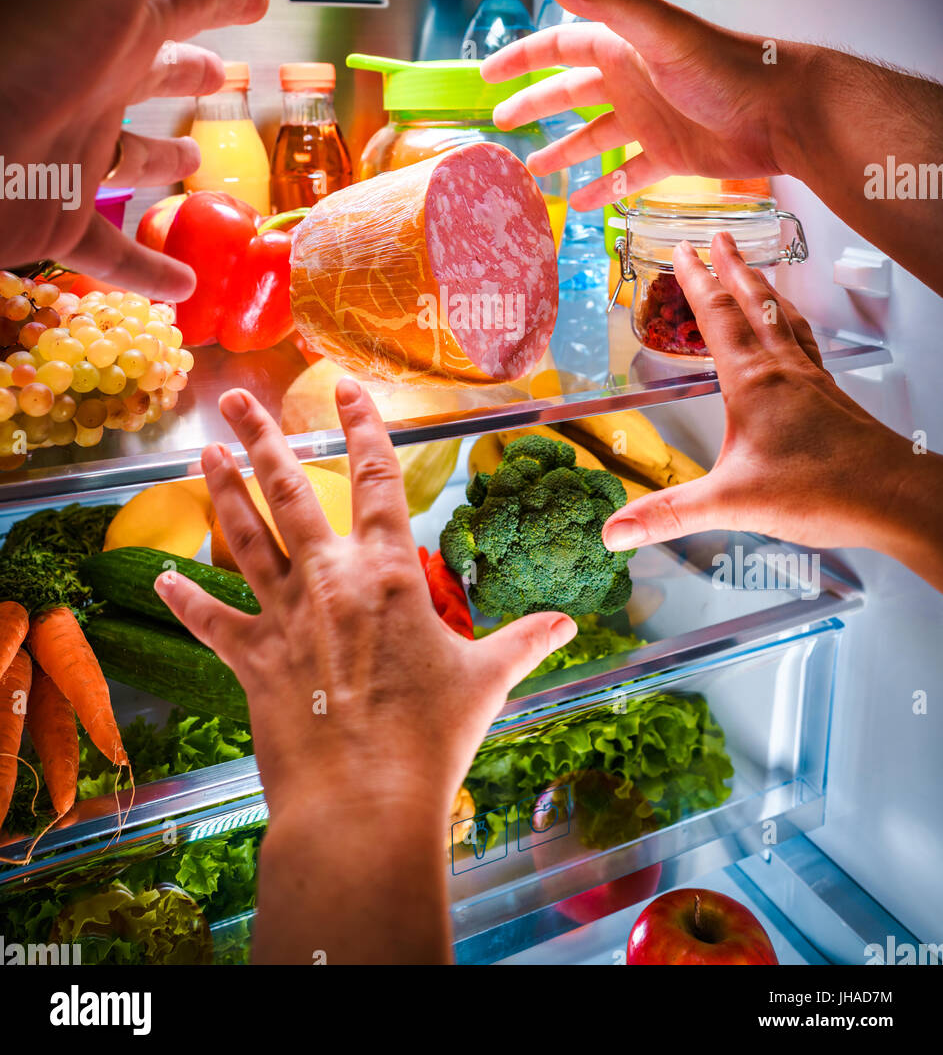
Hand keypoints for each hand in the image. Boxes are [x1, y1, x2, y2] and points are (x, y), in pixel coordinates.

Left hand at [0, 0, 349, 298]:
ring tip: (203, 173)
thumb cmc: (14, 28)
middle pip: (156, 66)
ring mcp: (69, 146)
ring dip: (166, 166)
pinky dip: (148, 269)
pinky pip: (110, 251)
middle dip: (195, 66)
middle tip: (233, 73)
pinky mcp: (48, 218)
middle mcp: (92, 68)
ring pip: (131, 158)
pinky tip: (186, 289)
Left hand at [154, 382, 574, 962]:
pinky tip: (163, 578)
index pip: (377, 479)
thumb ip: (523, 642)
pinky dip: (187, 599)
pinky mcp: (252, 660)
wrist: (364, 801)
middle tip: (233, 399)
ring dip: (222, 492)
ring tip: (203, 453)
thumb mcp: (486, 681)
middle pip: (290, 491)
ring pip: (245, 537)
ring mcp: (285, 617)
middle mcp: (330, 579)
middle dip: (261, 437)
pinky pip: (212, 621)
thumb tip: (570, 625)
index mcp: (388, 573)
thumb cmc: (431, 739)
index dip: (362, 427)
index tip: (345, 388)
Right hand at [481, 0, 808, 210]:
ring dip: (564, 152)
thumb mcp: (660, 31)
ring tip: (533, 171)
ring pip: (593, 136)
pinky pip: (627, 174)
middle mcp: (631, 81)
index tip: (487, 74)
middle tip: (500, 123)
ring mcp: (649, 119)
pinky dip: (604, 188)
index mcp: (621, 47)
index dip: (521, 58)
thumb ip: (607, 1)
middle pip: (569, 92)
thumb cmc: (726, 67)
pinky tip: (582, 204)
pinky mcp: (670, 154)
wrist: (784, 111)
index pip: (557, 46)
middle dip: (534, 105)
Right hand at [601, 234, 942, 582]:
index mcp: (753, 382)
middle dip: (732, 268)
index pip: (717, 316)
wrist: (893, 497)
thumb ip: (669, 515)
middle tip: (720, 237)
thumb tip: (614, 532)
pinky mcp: (832, 398)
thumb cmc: (822, 491)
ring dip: (765, 290)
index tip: (682, 249)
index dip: (696, 280)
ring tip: (754, 272)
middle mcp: (784, 371)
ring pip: (784, 320)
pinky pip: (806, 346)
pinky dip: (791, 327)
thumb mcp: (731, 503)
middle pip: (755, 304)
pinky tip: (792, 340)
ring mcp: (812, 381)